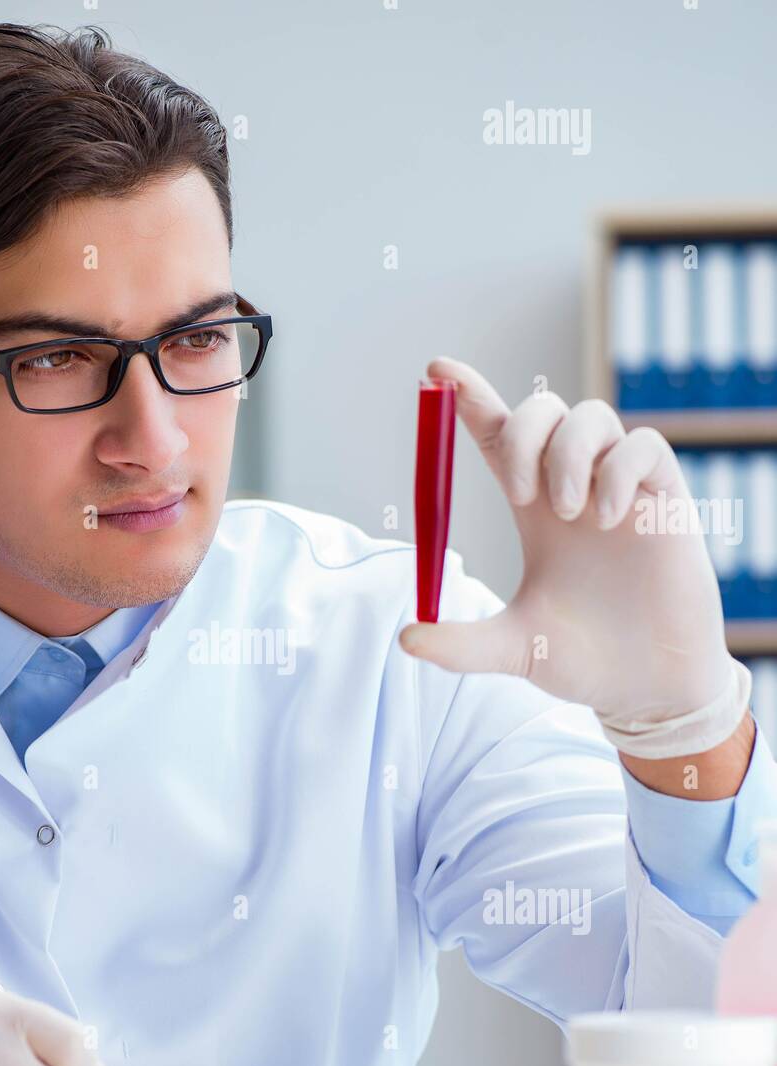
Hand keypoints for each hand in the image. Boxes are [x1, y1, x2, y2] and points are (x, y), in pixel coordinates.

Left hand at [399, 358, 738, 747]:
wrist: (648, 686)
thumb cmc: (583, 663)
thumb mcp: (513, 649)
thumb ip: (461, 644)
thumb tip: (406, 638)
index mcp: (533, 510)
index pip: (497, 436)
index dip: (469, 399)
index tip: (436, 372)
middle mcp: (573, 489)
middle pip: (542, 411)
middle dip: (523, 432)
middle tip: (521, 493)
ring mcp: (621, 489)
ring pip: (592, 416)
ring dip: (570, 455)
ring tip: (573, 515)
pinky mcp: (665, 498)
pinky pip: (642, 445)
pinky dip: (618, 469)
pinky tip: (609, 520)